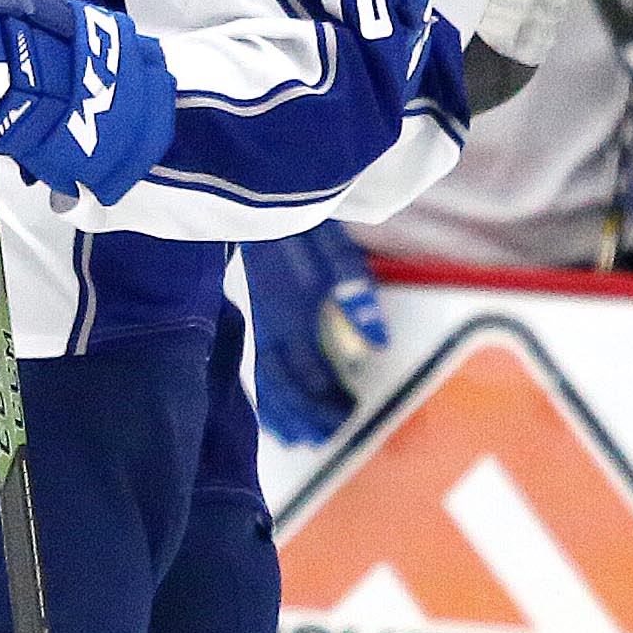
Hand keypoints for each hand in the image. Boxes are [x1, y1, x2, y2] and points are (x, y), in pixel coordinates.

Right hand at [241, 220, 387, 447]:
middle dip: (307, 416)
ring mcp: (257, 320)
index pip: (311, 373)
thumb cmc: (300, 219)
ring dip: (283, 413)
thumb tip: (378, 345)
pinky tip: (273, 407)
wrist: (254, 192)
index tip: (351, 418)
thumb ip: (357, 294)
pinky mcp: (254, 312)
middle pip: (285, 386)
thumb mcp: (336, 248)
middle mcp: (269, 325)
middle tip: (331, 438)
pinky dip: (265, 393)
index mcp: (291, 313)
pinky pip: (257, 364)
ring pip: (266, 380)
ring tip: (299, 440)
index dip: (329, 400)